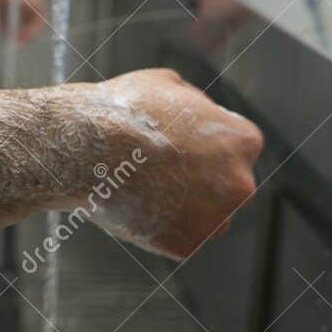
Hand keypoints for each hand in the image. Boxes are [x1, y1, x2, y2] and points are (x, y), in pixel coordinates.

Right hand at [68, 69, 262, 259]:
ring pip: (208, 217)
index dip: (207, 146)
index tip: (181, 147)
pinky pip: (180, 238)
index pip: (238, 148)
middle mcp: (241, 183)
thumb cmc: (124, 111)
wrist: (87, 148)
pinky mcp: (187, 245)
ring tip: (147, 190)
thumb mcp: (170, 85)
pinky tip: (138, 207)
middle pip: (228, 187)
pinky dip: (162, 229)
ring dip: (186, 208)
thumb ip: (197, 105)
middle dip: (202, 181)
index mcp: (244, 140)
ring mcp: (215, 218)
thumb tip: (199, 115)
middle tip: (164, 171)